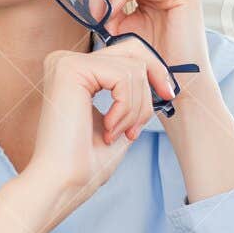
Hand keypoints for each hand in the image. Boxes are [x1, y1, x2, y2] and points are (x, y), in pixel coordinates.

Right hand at [23, 40, 176, 208]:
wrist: (64, 183)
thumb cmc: (86, 163)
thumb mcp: (119, 121)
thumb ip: (132, 95)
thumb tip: (158, 77)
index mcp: (75, 72)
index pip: (126, 53)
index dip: (154, 71)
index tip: (169, 95)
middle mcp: (66, 61)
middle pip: (132, 49)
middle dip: (154, 80)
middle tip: (161, 105)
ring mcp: (65, 61)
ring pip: (132, 67)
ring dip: (136, 108)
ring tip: (119, 133)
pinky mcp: (69, 68)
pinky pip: (122, 77)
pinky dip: (126, 108)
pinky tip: (109, 129)